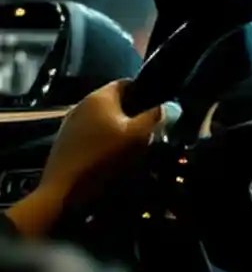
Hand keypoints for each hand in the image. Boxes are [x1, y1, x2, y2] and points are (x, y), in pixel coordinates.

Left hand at [5, 80, 160, 237]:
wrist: (65, 189)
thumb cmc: (104, 157)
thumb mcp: (138, 136)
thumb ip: (155, 117)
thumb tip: (166, 105)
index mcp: (100, 96)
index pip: (127, 83)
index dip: (145, 93)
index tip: (157, 109)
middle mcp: (83, 103)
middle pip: (115, 101)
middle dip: (132, 113)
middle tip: (148, 130)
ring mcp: (71, 121)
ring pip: (102, 117)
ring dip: (117, 127)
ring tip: (131, 145)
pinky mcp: (65, 139)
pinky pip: (91, 132)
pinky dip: (103, 138)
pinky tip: (110, 155)